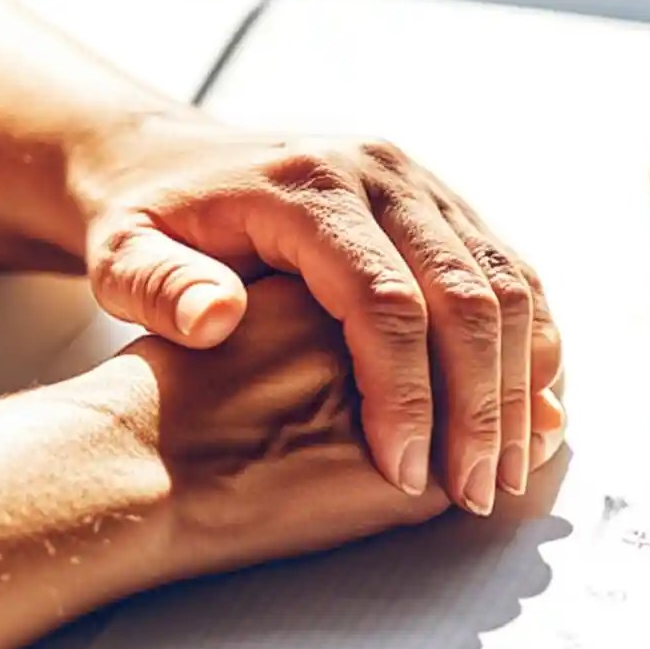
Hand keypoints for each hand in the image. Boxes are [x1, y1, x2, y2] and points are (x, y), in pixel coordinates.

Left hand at [73, 122, 564, 514]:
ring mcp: (420, 185)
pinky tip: (521, 406)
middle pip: (468, 294)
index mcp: (308, 190)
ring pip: (507, 282)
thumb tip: (218, 321)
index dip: (406, 395)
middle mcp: (382, 175)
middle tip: (477, 490)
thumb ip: (159, 289)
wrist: (172, 158)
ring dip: (520, 380)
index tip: (402, 473)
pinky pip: (509, 270)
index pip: (386, 301)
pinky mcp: (441, 204)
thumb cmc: (146, 219)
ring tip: (508, 465)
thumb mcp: (123, 254)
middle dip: (482, 403)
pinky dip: (526, 341)